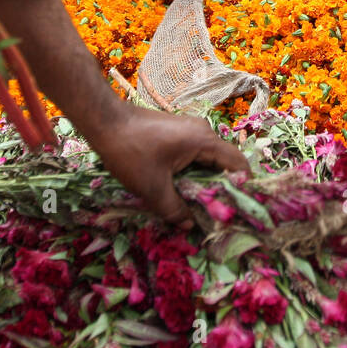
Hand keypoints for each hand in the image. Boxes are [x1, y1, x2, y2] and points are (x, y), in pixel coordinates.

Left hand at [89, 108, 248, 227]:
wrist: (104, 121)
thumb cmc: (130, 152)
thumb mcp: (153, 188)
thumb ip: (174, 210)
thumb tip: (189, 226)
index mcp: (204, 141)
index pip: (238, 164)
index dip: (242, 188)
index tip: (236, 210)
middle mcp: (202, 132)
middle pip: (224, 163)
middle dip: (221, 189)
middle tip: (216, 213)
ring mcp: (189, 130)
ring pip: (208, 160)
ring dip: (204, 181)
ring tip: (198, 205)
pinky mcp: (177, 133)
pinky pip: (195, 155)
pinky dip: (193, 172)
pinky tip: (181, 189)